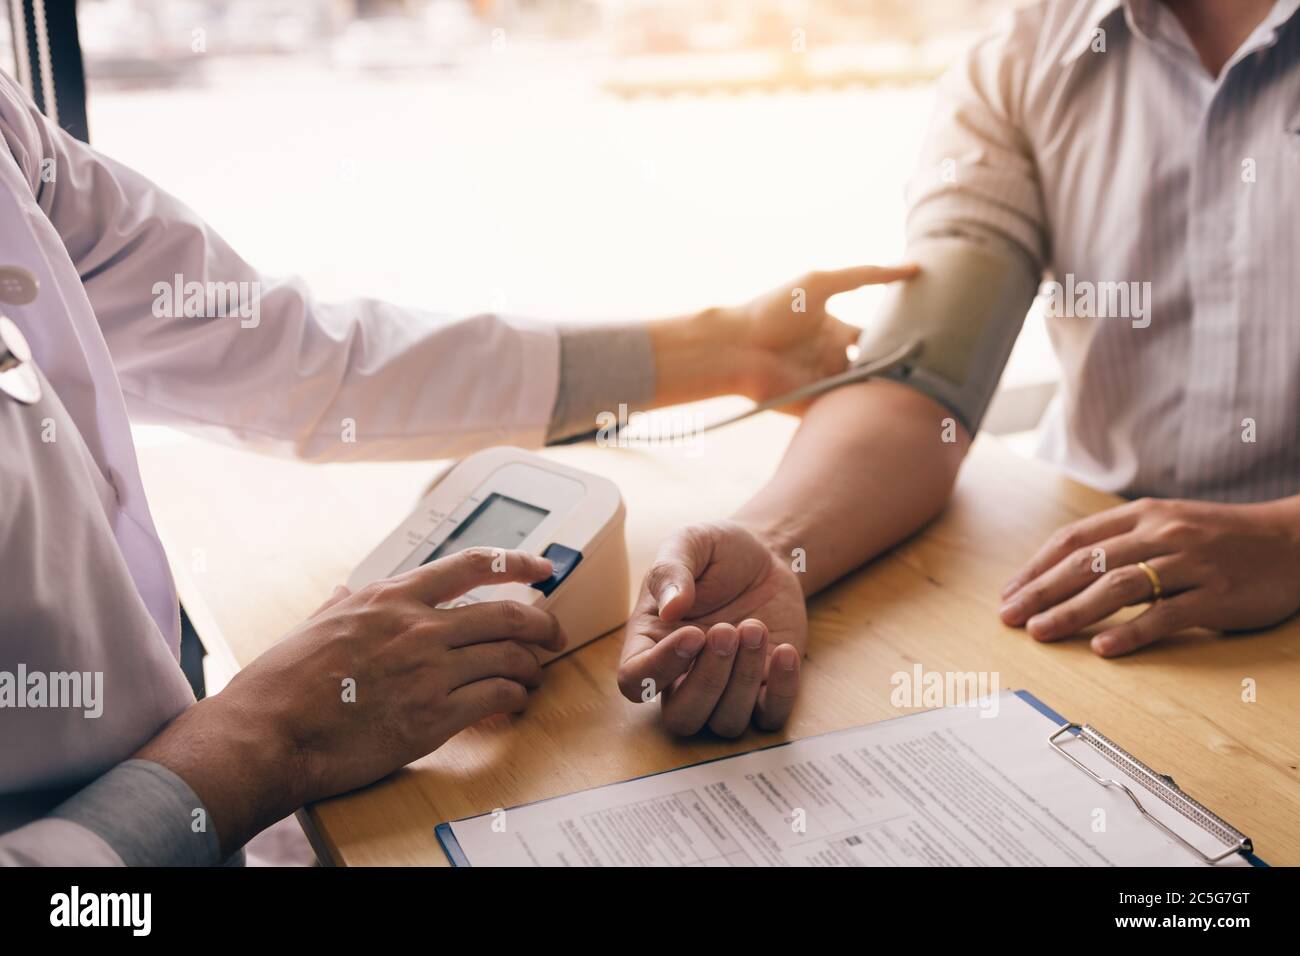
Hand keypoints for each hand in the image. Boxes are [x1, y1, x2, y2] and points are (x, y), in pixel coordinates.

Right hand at [138, 547, 564, 854]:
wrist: (268, 733)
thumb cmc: (282, 683)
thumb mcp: (316, 622)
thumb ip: (345, 602)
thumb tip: (349, 589)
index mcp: (391, 598)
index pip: (471, 566)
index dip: (516, 563)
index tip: (541, 568)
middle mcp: (417, 627)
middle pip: (506, 613)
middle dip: (540, 623)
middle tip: (551, 634)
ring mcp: (429, 671)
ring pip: (509, 656)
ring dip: (531, 666)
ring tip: (533, 675)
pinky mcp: (434, 716)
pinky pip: (496, 697)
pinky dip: (514, 698)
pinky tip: (514, 702)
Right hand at [617, 521, 806, 736]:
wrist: (766, 556)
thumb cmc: (717, 553)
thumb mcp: (690, 543)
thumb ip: (672, 569)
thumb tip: (671, 608)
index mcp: (651, 642)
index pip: (636, 682)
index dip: (660, 669)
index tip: (693, 633)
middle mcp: (683, 675)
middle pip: (681, 718)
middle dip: (707, 681)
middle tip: (728, 630)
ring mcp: (725, 688)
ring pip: (726, 723)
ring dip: (744, 679)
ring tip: (755, 628)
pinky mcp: (765, 689)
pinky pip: (770, 717)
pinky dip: (782, 691)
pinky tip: (784, 651)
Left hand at [726, 264, 918, 402]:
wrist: (737, 346)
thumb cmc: (773, 310)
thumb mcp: (822, 283)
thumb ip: (866, 275)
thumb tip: (911, 268)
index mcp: (835, 330)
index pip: (876, 334)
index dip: (901, 335)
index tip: (933, 335)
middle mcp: (833, 357)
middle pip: (877, 365)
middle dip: (901, 367)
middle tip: (936, 367)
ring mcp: (826, 383)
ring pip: (867, 391)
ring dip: (890, 390)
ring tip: (926, 389)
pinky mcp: (816, 406)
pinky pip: (849, 411)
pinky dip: (869, 410)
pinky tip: (898, 408)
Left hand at [999, 497, 1299, 655]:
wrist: (1295, 541)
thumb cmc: (1223, 537)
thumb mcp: (1169, 524)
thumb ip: (1123, 540)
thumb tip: (1067, 568)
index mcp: (1144, 515)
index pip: (1075, 540)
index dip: (1037, 567)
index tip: (1010, 592)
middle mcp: (1162, 534)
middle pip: (1087, 563)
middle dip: (1041, 591)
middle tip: (1009, 616)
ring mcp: (1191, 563)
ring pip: (1119, 586)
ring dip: (1072, 611)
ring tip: (1040, 632)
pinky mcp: (1218, 594)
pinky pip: (1167, 614)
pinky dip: (1132, 631)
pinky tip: (1103, 647)